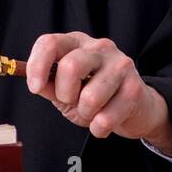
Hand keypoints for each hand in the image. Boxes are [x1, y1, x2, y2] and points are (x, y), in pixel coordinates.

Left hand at [25, 32, 171, 155]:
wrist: (136, 108)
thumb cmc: (96, 96)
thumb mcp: (66, 89)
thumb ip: (49, 85)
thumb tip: (35, 83)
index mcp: (77, 43)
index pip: (51, 43)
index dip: (37, 66)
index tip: (35, 88)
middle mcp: (100, 48)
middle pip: (71, 66)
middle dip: (65, 94)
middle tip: (72, 102)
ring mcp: (120, 65)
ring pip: (90, 97)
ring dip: (85, 114)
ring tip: (92, 112)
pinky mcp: (135, 88)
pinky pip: (105, 118)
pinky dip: (98, 128)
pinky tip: (104, 122)